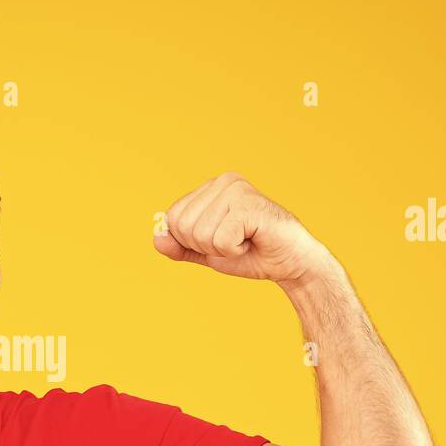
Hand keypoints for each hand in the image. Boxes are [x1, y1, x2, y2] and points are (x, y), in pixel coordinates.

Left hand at [154, 172, 334, 286]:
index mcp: (210, 188)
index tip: (220, 241)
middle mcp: (223, 181)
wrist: (290, 263)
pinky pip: (220, 240)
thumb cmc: (251, 253)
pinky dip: (234, 251)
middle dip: (206, 246)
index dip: (191, 241)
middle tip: (234, 242)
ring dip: (222, 249)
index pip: (173, 219)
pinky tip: (253, 241)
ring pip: (200, 234)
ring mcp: (237, 190)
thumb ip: (181, 246)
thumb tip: (156, 238)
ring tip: (244, 241)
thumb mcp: (208, 252)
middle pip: (183, 226)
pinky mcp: (249, 205)